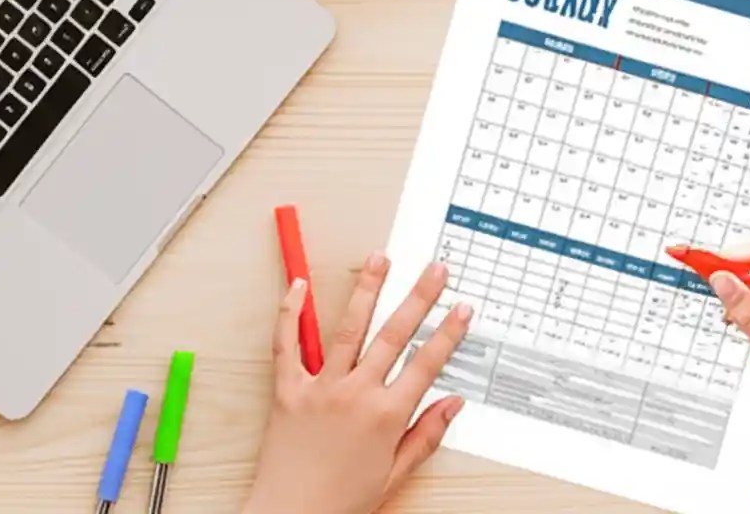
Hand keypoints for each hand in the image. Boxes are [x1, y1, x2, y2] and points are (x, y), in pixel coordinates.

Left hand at [243, 255, 470, 513]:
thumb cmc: (341, 502)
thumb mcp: (395, 474)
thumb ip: (426, 435)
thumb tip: (454, 403)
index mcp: (386, 416)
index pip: (426, 363)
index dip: (449, 334)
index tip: (463, 309)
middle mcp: (356, 395)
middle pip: (394, 335)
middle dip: (419, 298)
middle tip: (434, 270)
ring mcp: (320, 388)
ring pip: (348, 329)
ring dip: (367, 291)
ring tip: (380, 260)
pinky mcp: (287, 390)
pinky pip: (286, 345)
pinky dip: (290, 313)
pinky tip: (299, 286)